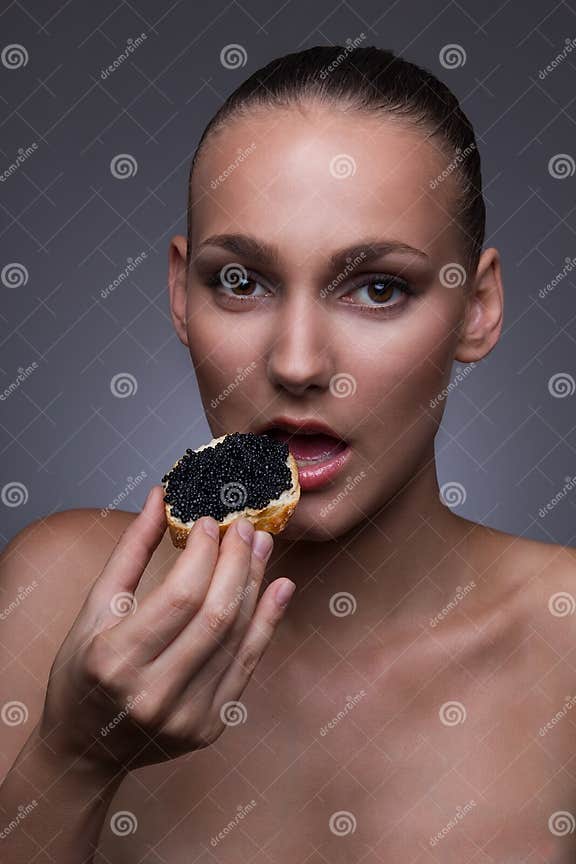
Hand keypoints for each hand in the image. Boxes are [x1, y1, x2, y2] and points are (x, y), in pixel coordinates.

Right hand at [38, 485, 294, 771]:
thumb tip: (163, 497)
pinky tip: (279, 587)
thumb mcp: (95, 609)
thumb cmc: (83, 671)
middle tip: (246, 527)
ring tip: (262, 547)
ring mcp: (186, 717)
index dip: (204, 553)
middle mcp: (152, 694)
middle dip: (236, 562)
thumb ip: (131, 551)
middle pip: (215, 615)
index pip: (180, 596)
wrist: (87, 747)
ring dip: (255, 585)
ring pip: (236, 637)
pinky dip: (268, 622)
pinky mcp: (210, 727)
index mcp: (115, 661)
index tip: (211, 522)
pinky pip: (248, 665)